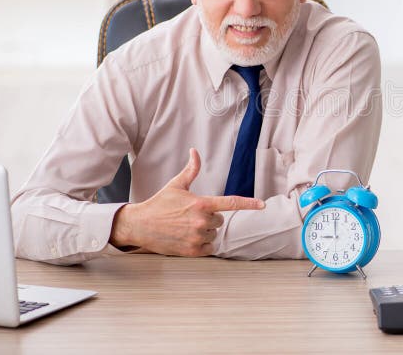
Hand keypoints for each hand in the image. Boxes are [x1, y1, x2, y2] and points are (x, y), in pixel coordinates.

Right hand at [109, 148, 264, 256]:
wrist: (140, 225)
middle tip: (190, 216)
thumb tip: (195, 152)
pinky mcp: (192, 250)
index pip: (231, 203)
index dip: (249, 204)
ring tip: (186, 227)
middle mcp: (202, 221)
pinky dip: (202, 244)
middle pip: (219, 220)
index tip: (262, 205)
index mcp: (201, 203)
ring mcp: (197, 237)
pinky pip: (209, 248)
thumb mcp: (176, 185)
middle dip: (209, 217)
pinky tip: (188, 238)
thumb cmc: (159, 204)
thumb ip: (191, 170)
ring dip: (205, 231)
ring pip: (214, 234)